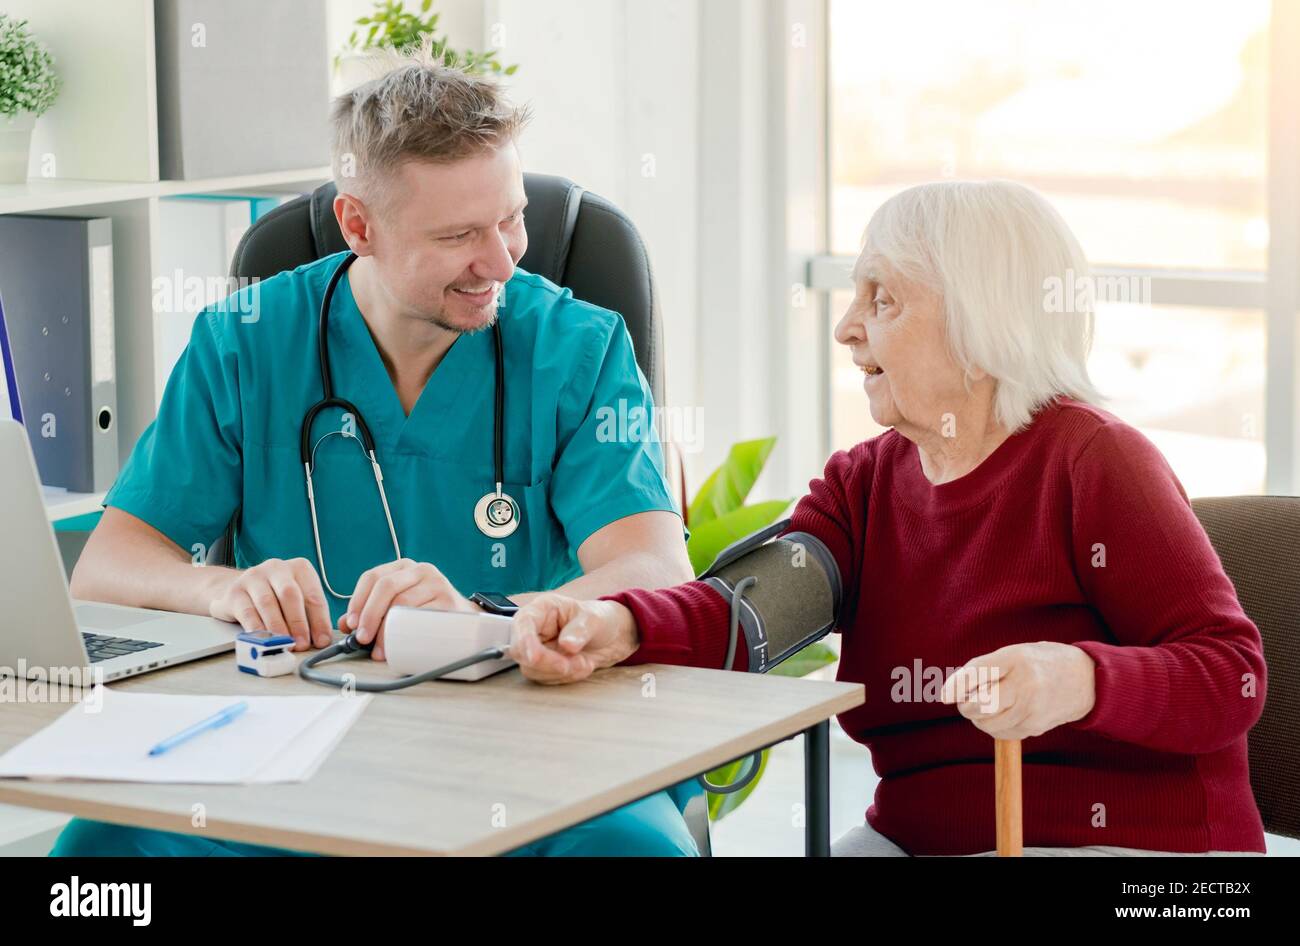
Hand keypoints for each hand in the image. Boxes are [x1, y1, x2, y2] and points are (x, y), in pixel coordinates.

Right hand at [209, 557, 332, 651]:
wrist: (239, 589)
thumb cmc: (276, 597)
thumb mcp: (297, 600)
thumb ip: (309, 616)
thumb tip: (320, 639)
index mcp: (299, 568)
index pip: (313, 595)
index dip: (319, 620)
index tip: (322, 640)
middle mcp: (277, 568)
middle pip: (289, 594)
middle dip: (298, 622)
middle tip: (302, 644)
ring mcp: (253, 577)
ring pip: (267, 603)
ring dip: (278, 628)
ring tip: (284, 644)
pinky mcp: (235, 592)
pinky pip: (247, 613)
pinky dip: (257, 629)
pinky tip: (264, 640)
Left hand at [341, 558, 477, 660]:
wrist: (466, 619)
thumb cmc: (427, 612)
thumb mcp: (399, 605)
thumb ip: (372, 611)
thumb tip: (345, 624)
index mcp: (403, 568)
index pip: (372, 577)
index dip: (357, 600)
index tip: (351, 624)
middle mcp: (420, 570)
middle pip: (385, 586)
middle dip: (369, 614)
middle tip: (361, 638)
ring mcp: (437, 583)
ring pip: (402, 602)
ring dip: (386, 630)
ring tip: (379, 649)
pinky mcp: (449, 601)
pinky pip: (421, 616)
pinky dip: (406, 633)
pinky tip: (399, 645)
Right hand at [509, 594, 638, 684]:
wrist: (614, 637)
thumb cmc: (602, 619)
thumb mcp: (595, 619)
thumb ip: (580, 630)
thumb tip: (566, 644)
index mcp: (542, 609)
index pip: (523, 623)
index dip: (525, 641)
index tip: (534, 657)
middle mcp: (536, 629)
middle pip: (521, 651)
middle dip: (546, 663)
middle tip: (569, 666)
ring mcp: (539, 648)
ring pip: (532, 669)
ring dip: (559, 672)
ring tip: (584, 663)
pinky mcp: (546, 665)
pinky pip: (546, 678)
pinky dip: (566, 678)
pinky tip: (582, 667)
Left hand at [940, 642, 1095, 740]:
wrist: (1086, 679)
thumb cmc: (1041, 662)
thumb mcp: (1016, 653)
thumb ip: (987, 668)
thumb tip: (953, 691)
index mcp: (1017, 657)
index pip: (979, 672)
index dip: (957, 685)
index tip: (943, 696)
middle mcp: (1025, 683)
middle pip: (982, 704)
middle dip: (966, 706)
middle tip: (963, 702)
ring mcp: (1032, 707)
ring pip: (989, 722)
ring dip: (978, 718)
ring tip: (983, 707)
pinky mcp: (1036, 726)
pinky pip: (1002, 732)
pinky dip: (993, 726)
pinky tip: (1000, 715)